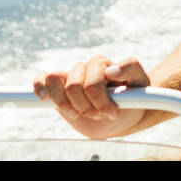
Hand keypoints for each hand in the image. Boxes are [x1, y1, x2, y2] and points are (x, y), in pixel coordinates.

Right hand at [33, 55, 150, 139]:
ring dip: (67, 104)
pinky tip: (44, 98)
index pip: (93, 82)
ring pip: (55, 80)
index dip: (100, 101)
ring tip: (80, 113)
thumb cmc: (132, 99)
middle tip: (99, 114)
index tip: (112, 112)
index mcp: (104, 65)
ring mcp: (72, 76)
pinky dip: (40, 87)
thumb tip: (111, 70)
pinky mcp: (59, 86)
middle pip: (73, 86)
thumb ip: (131, 70)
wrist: (121, 115)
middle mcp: (86, 67)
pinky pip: (42, 78)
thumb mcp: (141, 85)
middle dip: (86, 107)